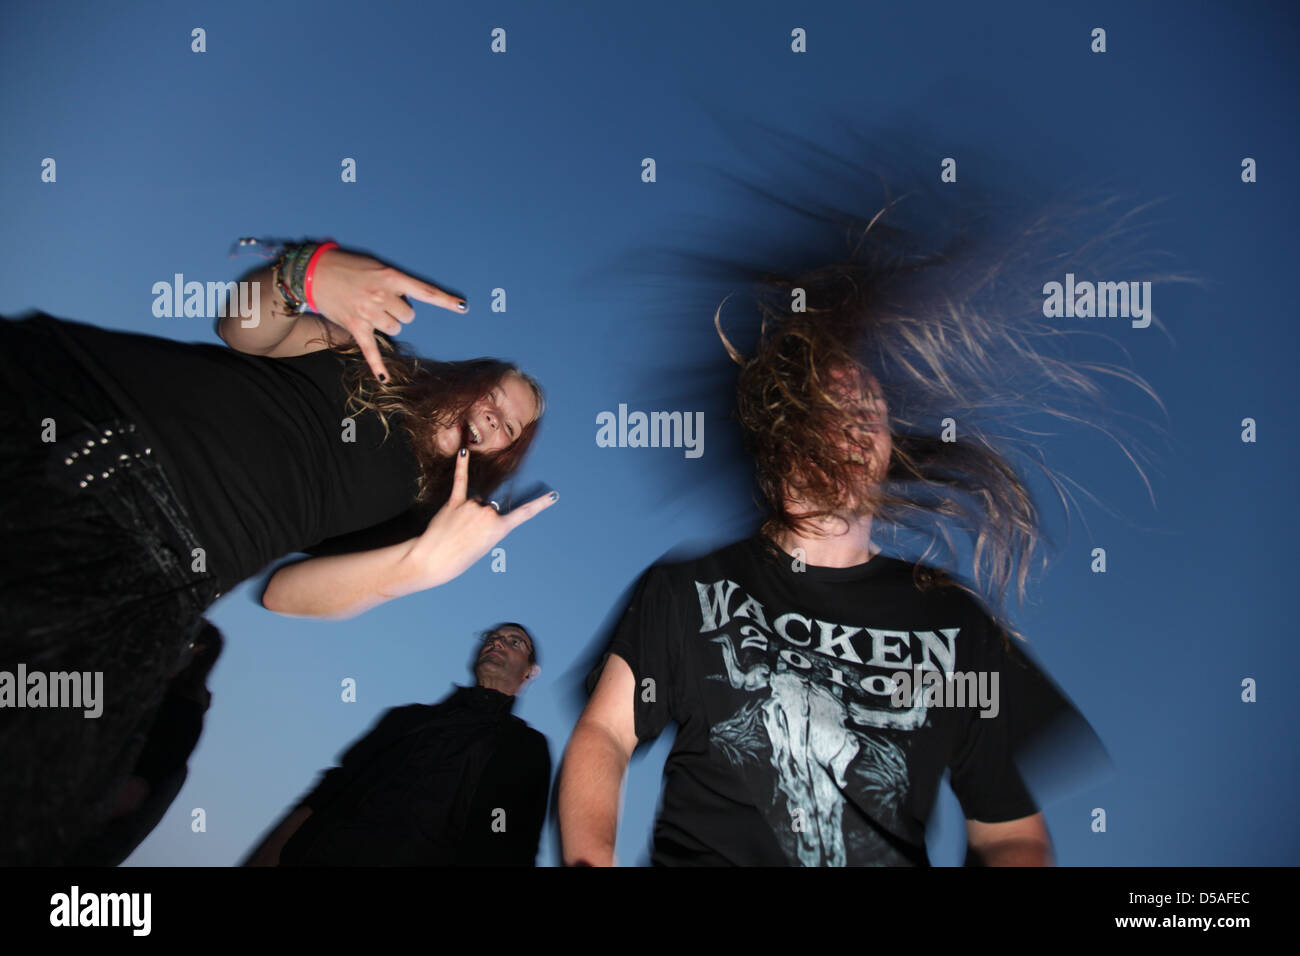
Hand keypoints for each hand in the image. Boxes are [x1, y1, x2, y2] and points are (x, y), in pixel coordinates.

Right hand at [309, 247, 467, 380]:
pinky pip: (370, 349)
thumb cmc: (347, 266)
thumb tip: (405, 302)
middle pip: (409, 316)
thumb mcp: (376, 266)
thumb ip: (394, 283)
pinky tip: (383, 378)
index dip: (445, 300)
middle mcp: (381, 296)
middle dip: (399, 311)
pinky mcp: (356, 326)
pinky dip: (376, 365)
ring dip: (387, 324)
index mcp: (391, 277)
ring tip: (370, 310)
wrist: (313, 271)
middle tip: (381, 300)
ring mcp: (369, 313)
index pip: (425, 291)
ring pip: (395, 329)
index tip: (462, 307)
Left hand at [400, 446, 557, 592]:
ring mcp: (471, 505)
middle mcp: (488, 513)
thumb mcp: (484, 546)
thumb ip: (489, 525)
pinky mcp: (454, 501)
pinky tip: (464, 451)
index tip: (553, 495)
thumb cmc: (458, 559)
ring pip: (476, 501)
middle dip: (480, 519)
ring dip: (467, 512)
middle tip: (466, 536)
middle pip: (491, 507)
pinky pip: (461, 480)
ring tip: (455, 529)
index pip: (524, 513)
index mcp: (499, 528)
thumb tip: (483, 507)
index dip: (540, 504)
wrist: (432, 561)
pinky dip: (461, 465)